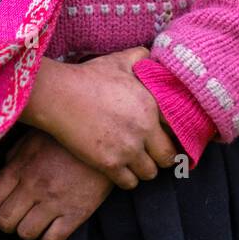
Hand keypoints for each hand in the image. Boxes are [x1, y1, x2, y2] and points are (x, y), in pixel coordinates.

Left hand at [0, 128, 114, 239]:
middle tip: (10, 221)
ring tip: (31, 223)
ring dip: (25, 231)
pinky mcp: (76, 214)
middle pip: (5, 220)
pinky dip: (46, 238)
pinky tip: (49, 228)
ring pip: (26, 233)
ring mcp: (55, 202)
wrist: (107, 141)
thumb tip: (3, 171)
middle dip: (4, 224)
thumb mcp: (36, 137)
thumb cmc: (68, 139)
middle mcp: (35, 186)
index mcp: (22, 166)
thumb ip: (16, 155)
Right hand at [21, 47, 180, 189]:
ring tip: (137, 161)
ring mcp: (127, 149)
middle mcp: (144, 130)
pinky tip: (121, 168)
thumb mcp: (120, 60)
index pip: (178, 129)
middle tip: (153, 153)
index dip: (174, 134)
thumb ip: (141, 57)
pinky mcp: (109, 164)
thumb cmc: (89, 76)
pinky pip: (129, 183)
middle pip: (168, 157)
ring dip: (145, 169)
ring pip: (150, 173)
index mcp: (151, 105)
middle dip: (162, 156)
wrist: (59, 96)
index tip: (167, 136)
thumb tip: (151, 56)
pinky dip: (128, 179)